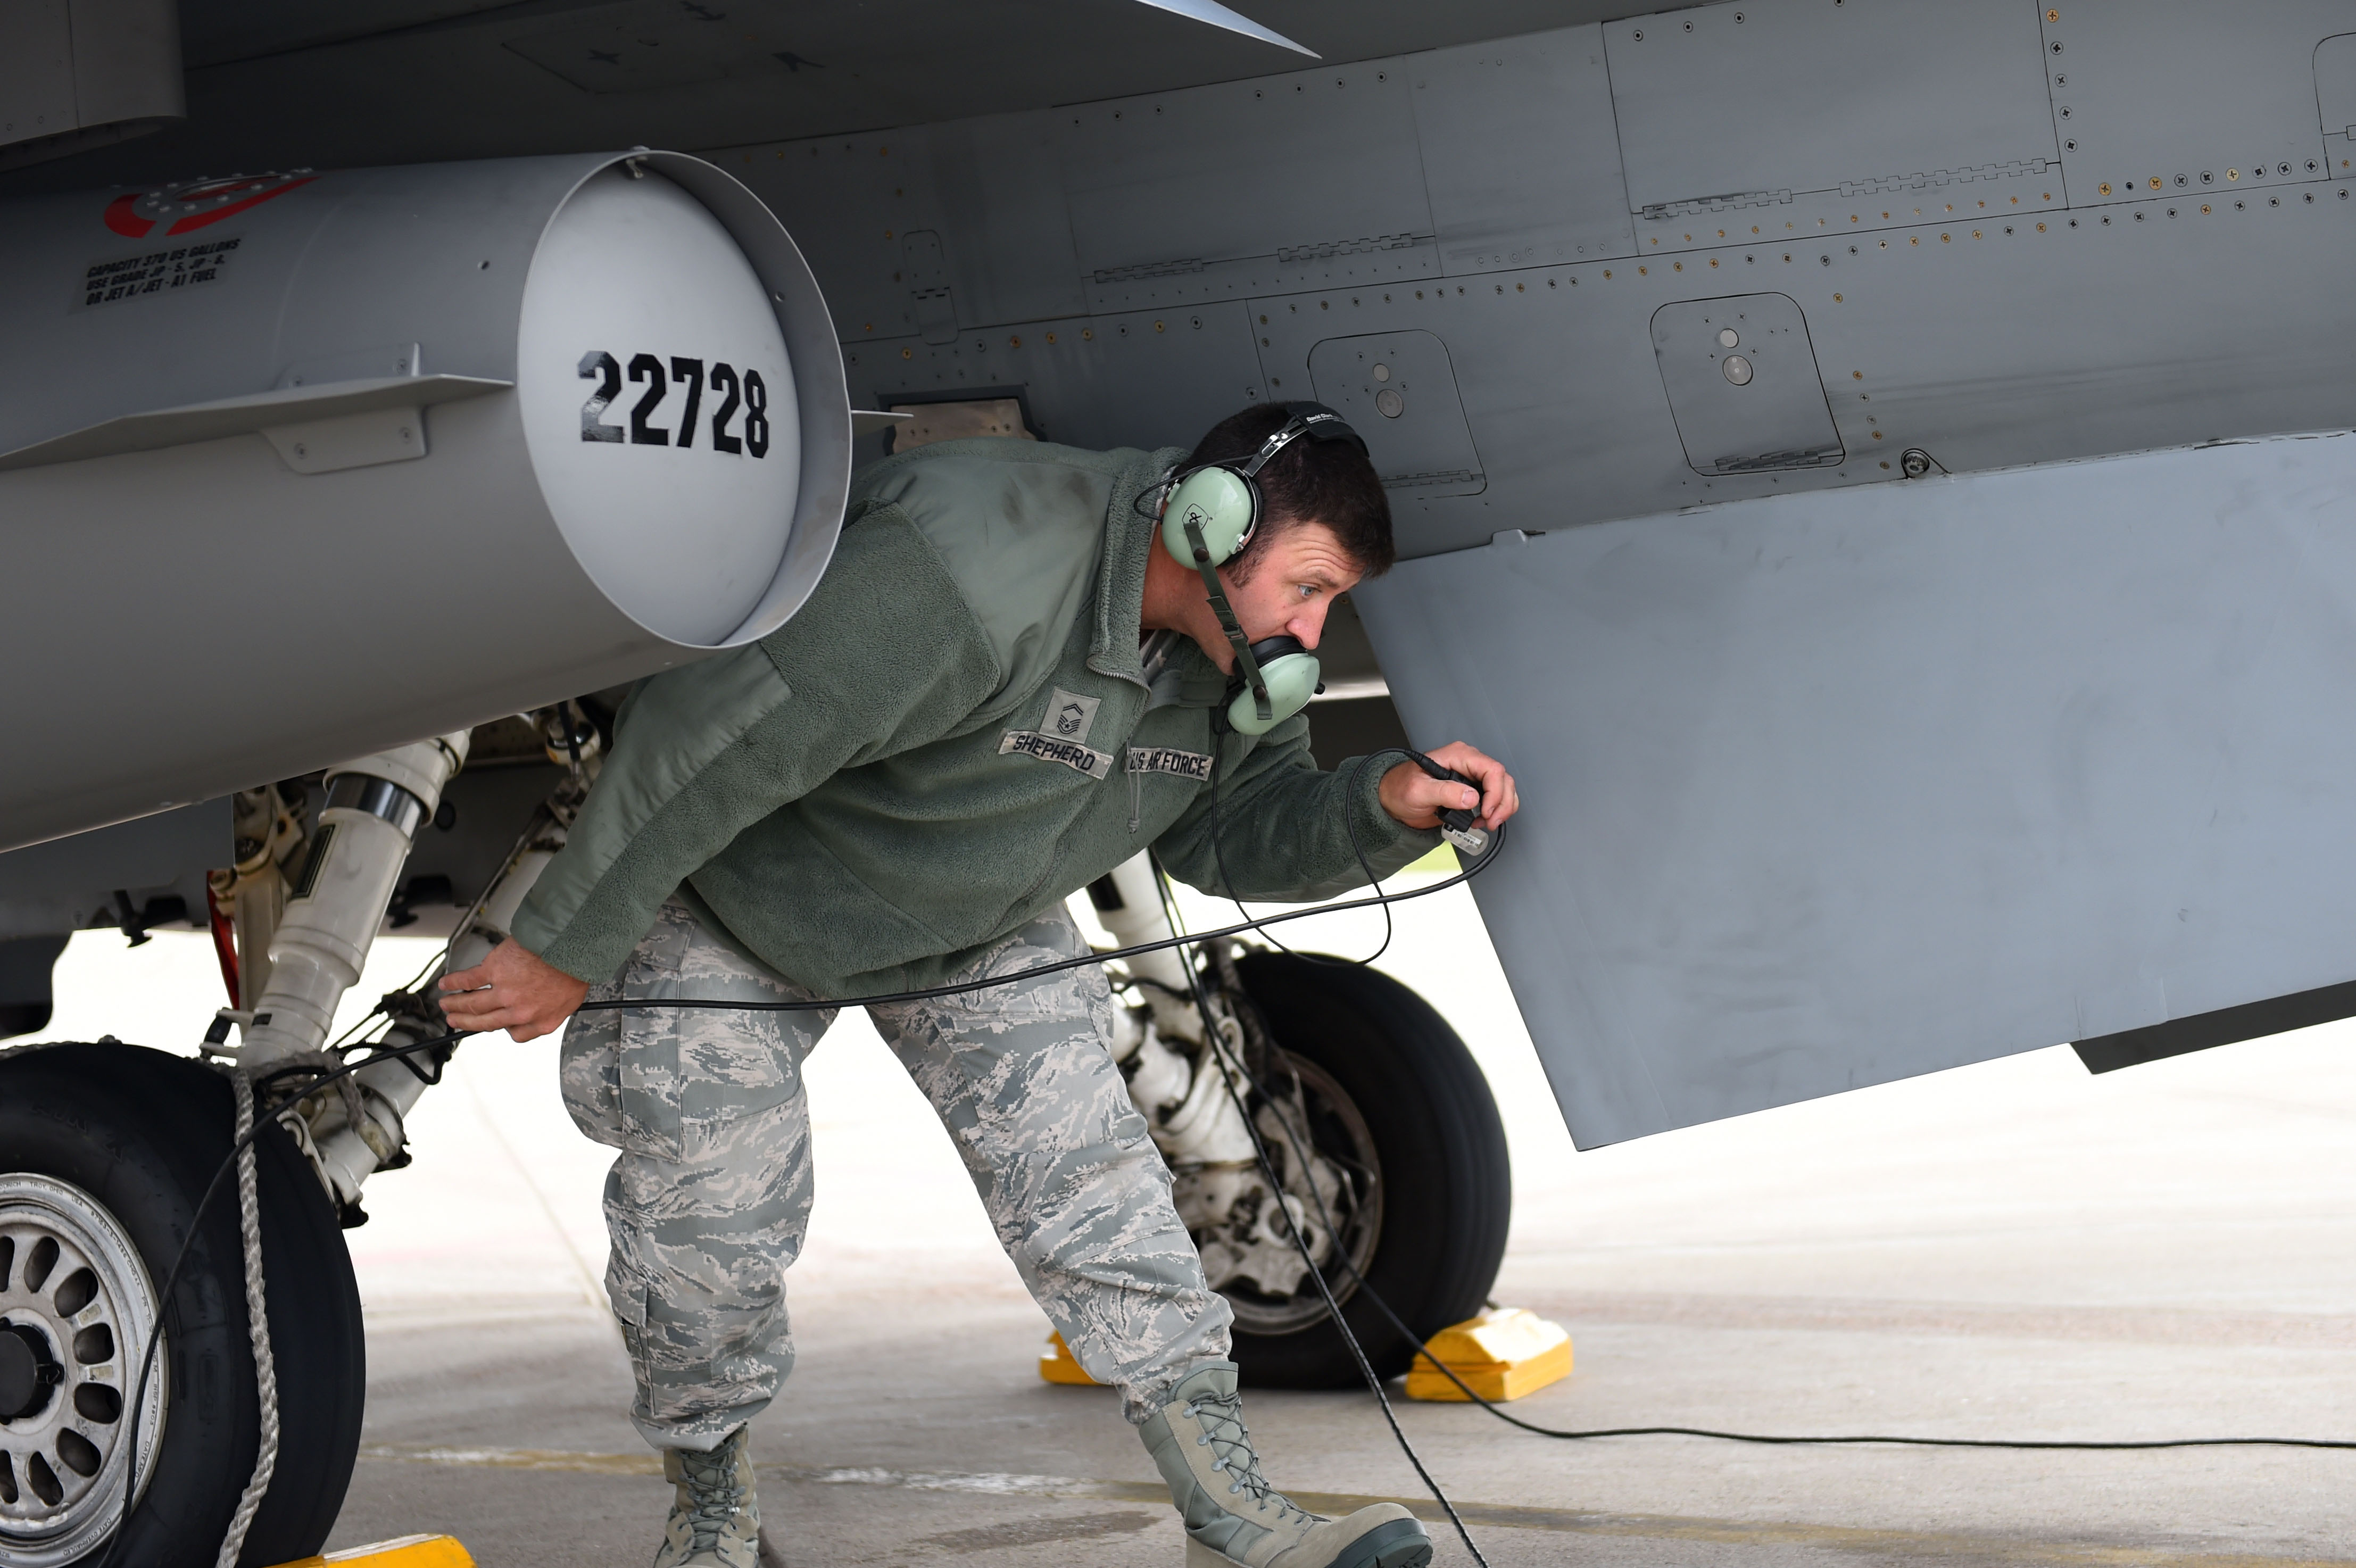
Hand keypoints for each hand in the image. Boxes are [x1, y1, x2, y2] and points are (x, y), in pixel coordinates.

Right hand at [437, 938, 590, 1042]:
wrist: (570, 946)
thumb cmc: (575, 968)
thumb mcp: (571, 1001)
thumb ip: (551, 1010)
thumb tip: (541, 1008)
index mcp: (541, 1021)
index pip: (516, 1035)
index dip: (505, 1029)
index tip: (497, 1024)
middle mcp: (520, 1012)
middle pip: (486, 1022)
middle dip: (467, 1022)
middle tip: (455, 1021)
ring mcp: (505, 992)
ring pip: (473, 1004)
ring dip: (456, 1005)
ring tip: (446, 1005)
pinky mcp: (494, 971)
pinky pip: (468, 980)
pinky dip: (454, 983)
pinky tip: (446, 984)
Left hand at [1378, 742, 1519, 832]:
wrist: (1393, 799)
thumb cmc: (1401, 789)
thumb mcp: (1419, 791)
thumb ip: (1444, 792)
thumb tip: (1471, 797)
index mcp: (1458, 755)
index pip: (1491, 769)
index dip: (1495, 792)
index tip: (1486, 811)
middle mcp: (1469, 763)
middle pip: (1503, 779)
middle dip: (1502, 803)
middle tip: (1490, 821)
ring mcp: (1472, 776)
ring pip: (1504, 787)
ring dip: (1502, 808)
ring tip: (1486, 822)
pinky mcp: (1472, 790)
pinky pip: (1496, 797)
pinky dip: (1496, 810)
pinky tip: (1482, 820)